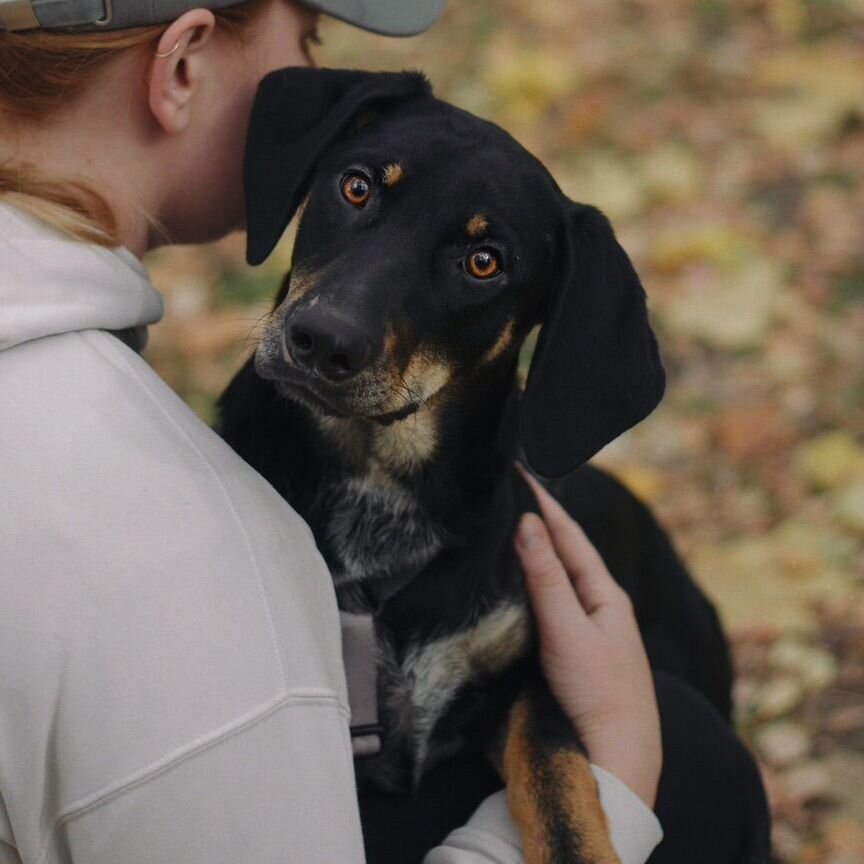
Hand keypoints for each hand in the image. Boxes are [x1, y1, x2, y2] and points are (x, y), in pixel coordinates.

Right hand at [513, 466, 661, 807]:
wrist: (617, 757)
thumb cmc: (599, 692)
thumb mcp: (569, 629)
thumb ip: (547, 578)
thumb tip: (529, 522)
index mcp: (606, 594)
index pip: (570, 536)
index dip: (545, 505)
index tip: (521, 474)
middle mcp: (599, 606)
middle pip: (566, 554)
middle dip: (541, 522)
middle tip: (512, 493)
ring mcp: (588, 629)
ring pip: (559, 579)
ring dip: (538, 552)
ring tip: (513, 526)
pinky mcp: (573, 651)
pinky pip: (552, 604)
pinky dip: (535, 584)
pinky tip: (520, 584)